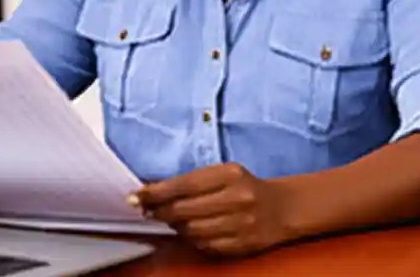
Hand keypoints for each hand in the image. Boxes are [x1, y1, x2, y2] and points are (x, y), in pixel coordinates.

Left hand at [133, 163, 293, 256]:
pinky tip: (189, 231)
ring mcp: (241, 225)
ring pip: (191, 230)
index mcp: (230, 175)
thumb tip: (153, 191)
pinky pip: (204, 245)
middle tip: (147, 210)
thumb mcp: (223, 173)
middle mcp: (237, 199)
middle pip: (184, 210)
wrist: (283, 208)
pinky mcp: (241, 245)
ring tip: (170, 218)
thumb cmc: (245, 186)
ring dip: (174, 226)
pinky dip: (192, 239)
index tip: (136, 196)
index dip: (156, 193)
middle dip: (160, 211)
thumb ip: (192, 181)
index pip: (184, 185)